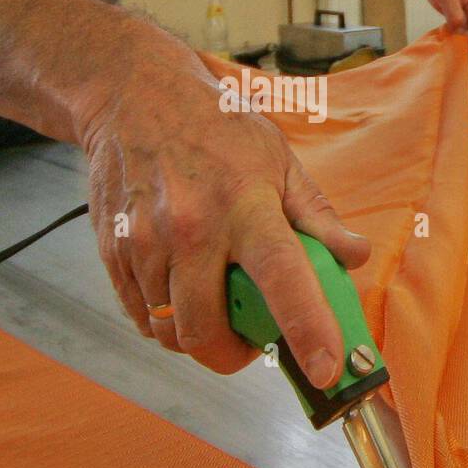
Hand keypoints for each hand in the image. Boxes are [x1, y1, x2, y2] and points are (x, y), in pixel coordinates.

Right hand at [80, 47, 370, 388]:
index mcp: (246, 204)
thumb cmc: (214, 127)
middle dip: (234, 354)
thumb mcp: (278, 159)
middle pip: (206, 331)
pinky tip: (181, 288)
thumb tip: (354, 256)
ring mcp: (145, 242)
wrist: (133, 97)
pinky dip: (165, 320)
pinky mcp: (113, 251)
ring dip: (198, 335)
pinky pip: (141, 316)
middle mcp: (191, 227)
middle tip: (251, 337)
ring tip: (214, 304)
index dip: (307, 329)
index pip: (282, 278)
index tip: (326, 370)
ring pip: (170, 331)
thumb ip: (317, 215)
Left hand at [416, 0, 467, 50]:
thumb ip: (454, 13)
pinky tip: (443, 34)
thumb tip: (458, 31)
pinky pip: (462, 31)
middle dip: (464, 43)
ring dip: (459, 41)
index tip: (451, 38)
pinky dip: (454, 36)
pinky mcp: (460, 14)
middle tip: (447, 41)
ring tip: (444, 37)